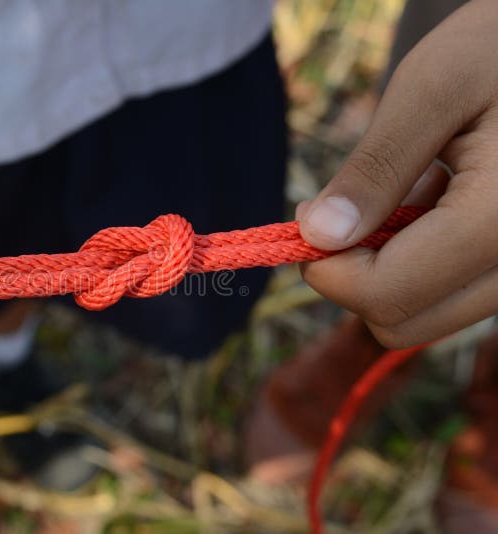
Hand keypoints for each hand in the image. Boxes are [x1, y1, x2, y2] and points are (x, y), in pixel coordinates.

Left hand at [299, 0, 497, 347]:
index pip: (386, 292)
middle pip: (402, 320)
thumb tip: (317, 236)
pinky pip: (450, 291)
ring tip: (411, 187)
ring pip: (424, 313)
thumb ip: (375, 169)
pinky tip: (435, 197)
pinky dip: (421, 257)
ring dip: (389, 263)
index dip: (327, 266)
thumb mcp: (432, 90)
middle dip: (354, 272)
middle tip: (348, 204)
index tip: (308, 215)